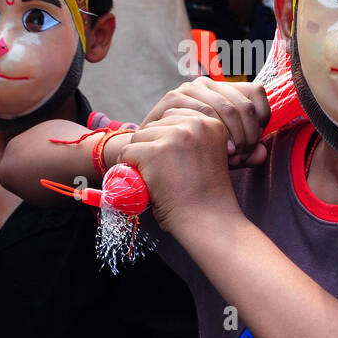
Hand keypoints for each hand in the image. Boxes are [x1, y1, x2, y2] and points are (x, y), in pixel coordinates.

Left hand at [118, 109, 240, 234]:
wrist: (209, 221)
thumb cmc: (207, 196)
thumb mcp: (208, 155)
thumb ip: (192, 138)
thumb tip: (162, 128)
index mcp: (211, 123)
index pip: (172, 116)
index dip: (165, 139)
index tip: (172, 161)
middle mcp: (195, 124)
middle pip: (154, 125)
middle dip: (152, 147)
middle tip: (164, 173)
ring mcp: (174, 137)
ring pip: (139, 137)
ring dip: (140, 158)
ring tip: (157, 178)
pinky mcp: (155, 152)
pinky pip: (127, 153)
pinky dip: (129, 169)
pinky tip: (146, 182)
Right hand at [141, 77, 269, 167]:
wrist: (154, 151)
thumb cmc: (192, 150)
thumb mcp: (225, 152)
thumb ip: (247, 153)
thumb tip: (263, 154)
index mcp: (224, 88)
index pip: (256, 93)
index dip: (261, 122)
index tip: (253, 146)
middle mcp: (208, 84)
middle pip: (244, 105)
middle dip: (249, 135)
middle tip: (243, 156)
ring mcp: (189, 89)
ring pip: (226, 109)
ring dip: (234, 136)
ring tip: (231, 156)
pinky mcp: (172, 99)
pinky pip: (202, 113)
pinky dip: (213, 133)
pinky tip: (214, 150)